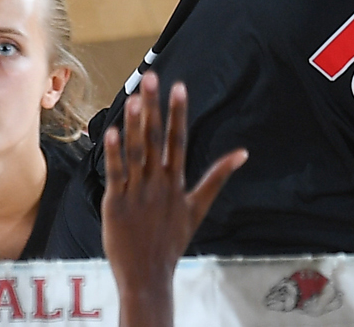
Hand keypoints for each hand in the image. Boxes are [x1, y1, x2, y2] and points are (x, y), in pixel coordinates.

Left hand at [102, 72, 247, 326]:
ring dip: (135, 125)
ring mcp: (136, 192)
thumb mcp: (199, 208)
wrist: (148, 274)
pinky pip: (115, 173)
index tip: (179, 86)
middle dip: (154, 107)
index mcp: (176, 182)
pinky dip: (114, 153)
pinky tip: (110, 132)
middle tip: (152, 78)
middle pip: (156, 139)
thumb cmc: (172, 240)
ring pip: (136, 152)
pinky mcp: (115, 202)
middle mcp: (157, 183)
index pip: (178, 140)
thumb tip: (243, 153)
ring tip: (134, 97)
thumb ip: (217, 178)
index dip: (178, 113)